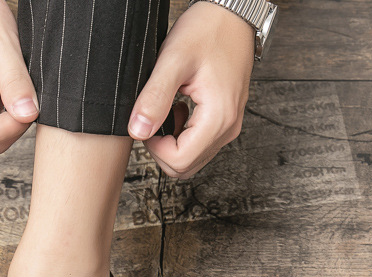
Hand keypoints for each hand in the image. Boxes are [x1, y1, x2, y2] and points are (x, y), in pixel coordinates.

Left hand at [128, 1, 255, 179]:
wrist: (232, 14)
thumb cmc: (208, 30)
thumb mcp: (173, 60)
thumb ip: (154, 98)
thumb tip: (138, 131)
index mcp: (218, 118)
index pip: (179, 161)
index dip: (155, 148)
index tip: (149, 122)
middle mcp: (228, 128)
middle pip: (184, 167)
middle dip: (162, 149)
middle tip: (154, 117)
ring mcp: (229, 127)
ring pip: (191, 159)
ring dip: (172, 143)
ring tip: (168, 110)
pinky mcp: (226, 121)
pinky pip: (199, 145)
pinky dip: (182, 136)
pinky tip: (179, 110)